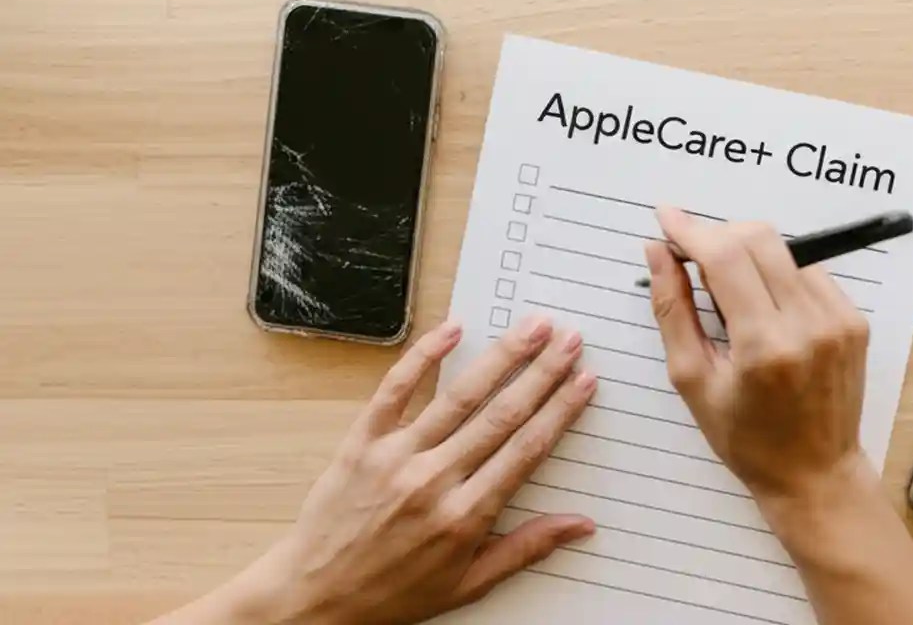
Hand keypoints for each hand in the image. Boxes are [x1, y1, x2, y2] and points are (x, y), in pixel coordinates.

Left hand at [152, 318, 596, 624]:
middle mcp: (434, 481)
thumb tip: (581, 525)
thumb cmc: (393, 593)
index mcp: (465, 517)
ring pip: (459, 396)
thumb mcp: (468, 584)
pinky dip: (423, 356)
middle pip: (501, 415)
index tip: (584, 381)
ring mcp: (396, 457)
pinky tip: (452, 330)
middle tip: (569, 340)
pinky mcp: (362, 443)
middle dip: (542, 373)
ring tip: (531, 328)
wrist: (316, 597)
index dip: (560, 411)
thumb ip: (526, 548)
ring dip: (501, 357)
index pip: (526, 451)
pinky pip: (395, 390)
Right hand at [644, 207, 869, 502]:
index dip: (691, 230)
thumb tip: (657, 253)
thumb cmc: (747, 438)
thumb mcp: (693, 380)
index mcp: (764, 346)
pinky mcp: (854, 320)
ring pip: (784, 250)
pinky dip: (777, 275)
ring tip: (727, 292)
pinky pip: (808, 272)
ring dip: (747, 254)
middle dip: (717, 235)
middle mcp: (809, 325)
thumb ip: (672, 310)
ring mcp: (838, 319)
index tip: (666, 217)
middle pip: (758, 239)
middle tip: (690, 255)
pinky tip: (763, 307)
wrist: (815, 474)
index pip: (725, 258)